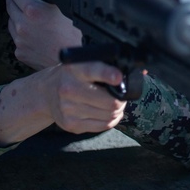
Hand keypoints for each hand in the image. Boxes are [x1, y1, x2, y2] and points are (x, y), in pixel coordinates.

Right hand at [0, 60, 128, 145]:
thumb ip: (107, 65)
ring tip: (115, 104)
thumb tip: (141, 71)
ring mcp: (68, 108)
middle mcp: (68, 89)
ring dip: (118, 111)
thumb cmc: (74, 76)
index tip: (118, 78)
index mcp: (75, 69)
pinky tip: (109, 114)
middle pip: (109, 101)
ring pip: (108, 115)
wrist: (47, 93)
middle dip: (121, 99)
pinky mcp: (70, 124)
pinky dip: (111, 121)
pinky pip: (102, 126)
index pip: (93, 70)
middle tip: (122, 96)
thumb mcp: (84, 63)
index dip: (108, 74)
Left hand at [6, 0, 81, 70]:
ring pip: (11, 22)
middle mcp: (22, 24)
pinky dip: (20, 32)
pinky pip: (16, 38)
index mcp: (33, 10)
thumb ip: (48, 1)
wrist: (74, 64)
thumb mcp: (65, 10)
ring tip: (20, 12)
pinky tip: (28, 31)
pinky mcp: (20, 52)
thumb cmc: (74, 37)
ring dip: (14, 15)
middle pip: (10, 6)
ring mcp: (19, 39)